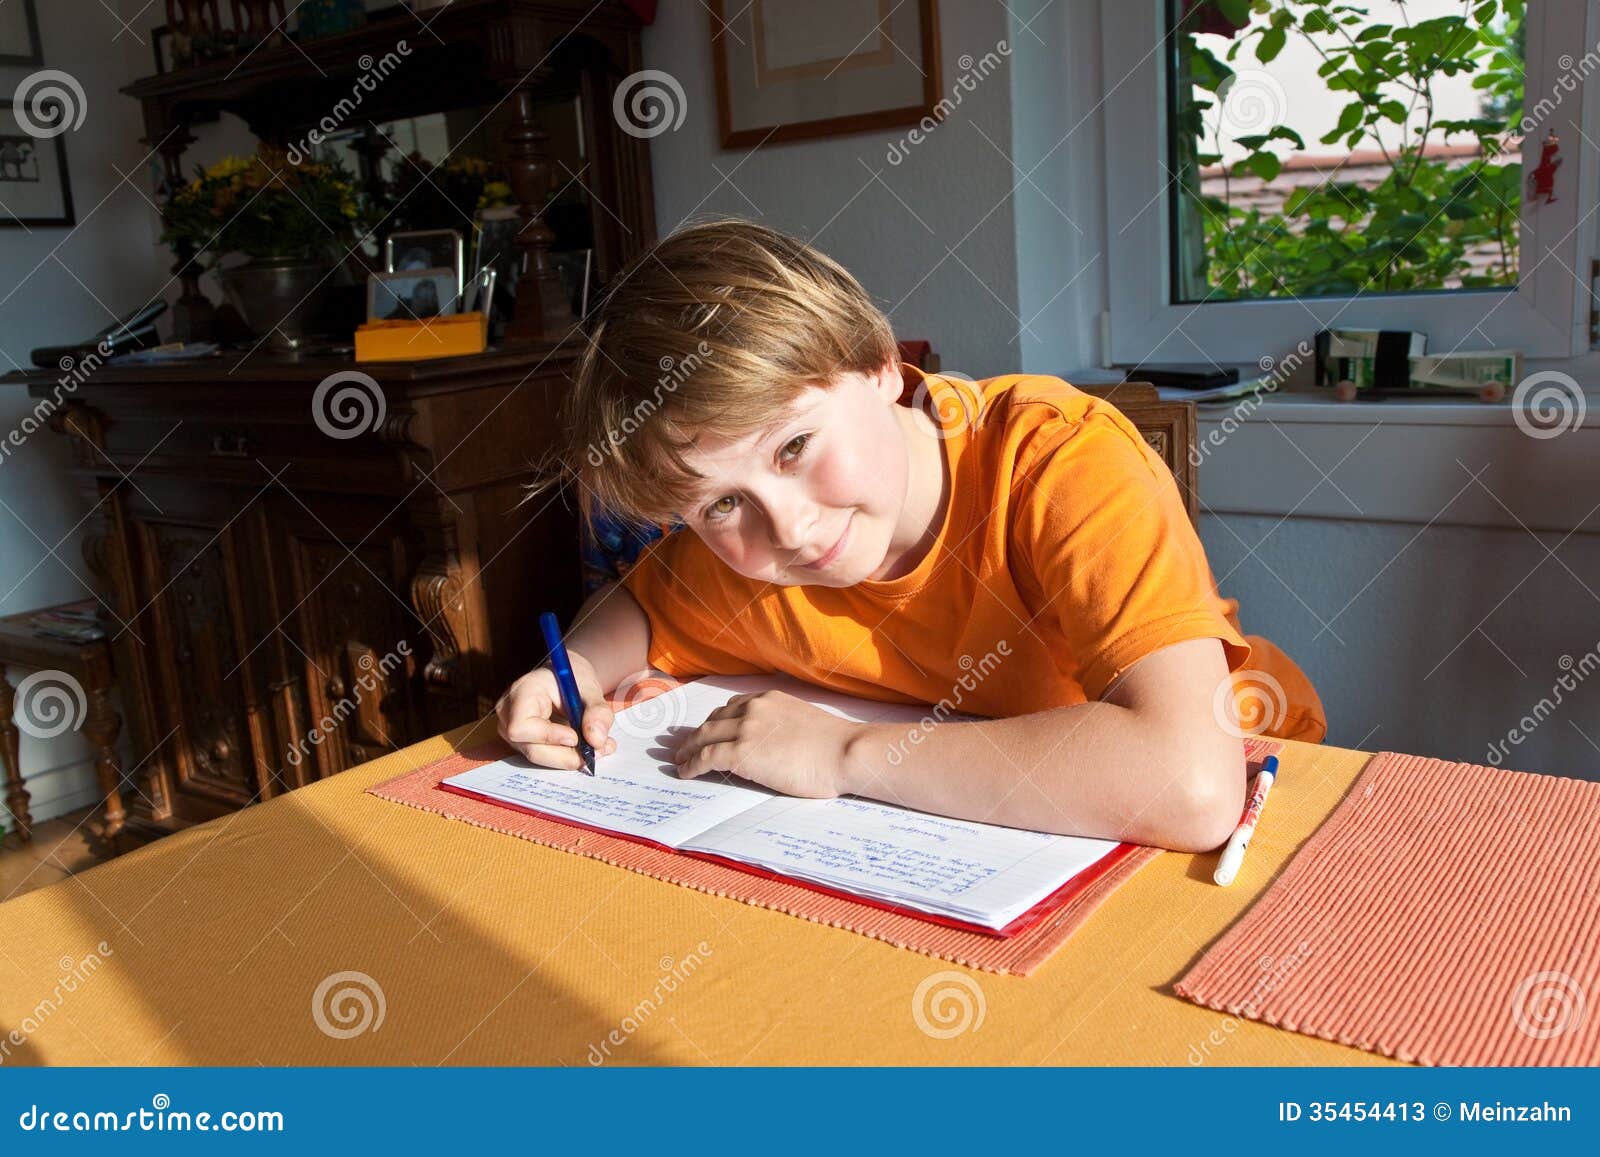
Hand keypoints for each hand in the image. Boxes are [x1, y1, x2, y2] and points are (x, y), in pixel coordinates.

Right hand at [496, 651, 617, 770]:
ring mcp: (511, 730)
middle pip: (531, 749)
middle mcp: (509, 714)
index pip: (521, 726)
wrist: (564, 679)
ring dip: (570, 758)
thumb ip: (597, 712)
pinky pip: (544, 757)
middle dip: (566, 755)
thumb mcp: (590, 688)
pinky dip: (566, 756)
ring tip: (599, 748)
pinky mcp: (523, 742)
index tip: (575, 737)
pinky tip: (586, 748)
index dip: (548, 736)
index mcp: (521, 692)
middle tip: (596, 752)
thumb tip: (597, 741)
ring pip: (539, 757)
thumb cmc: (572, 679)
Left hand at [673, 691, 859, 797]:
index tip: (710, 729)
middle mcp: (754, 708)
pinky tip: (685, 772)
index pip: (733, 706)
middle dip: (697, 733)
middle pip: (715, 720)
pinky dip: (691, 764)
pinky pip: (706, 757)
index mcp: (770, 699)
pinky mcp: (741, 753)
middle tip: (685, 745)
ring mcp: (746, 729)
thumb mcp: (804, 722)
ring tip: (680, 760)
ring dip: (689, 748)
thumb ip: (784, 725)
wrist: (844, 752)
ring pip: (705, 736)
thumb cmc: (835, 745)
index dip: (718, 720)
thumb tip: (777, 744)